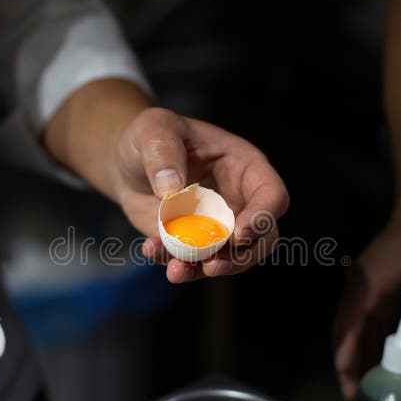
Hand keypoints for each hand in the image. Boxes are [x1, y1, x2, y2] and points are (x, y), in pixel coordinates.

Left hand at [111, 107, 289, 282]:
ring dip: (208, 269)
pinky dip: (176, 263)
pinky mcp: (195, 243)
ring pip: (232, 257)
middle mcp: (239, 200)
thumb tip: (170, 189)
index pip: (271, 195)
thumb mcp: (154, 129)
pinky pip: (194, 261)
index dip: (262, 217)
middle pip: (263, 237)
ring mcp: (219, 225)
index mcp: (244, 167)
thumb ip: (163, 152)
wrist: (129, 163)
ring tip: (176, 271)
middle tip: (213, 266)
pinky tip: (151, 250)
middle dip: (241, 257)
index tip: (238, 234)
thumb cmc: (151, 136)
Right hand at [332, 196, 400, 398]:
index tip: (347, 377)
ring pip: (353, 327)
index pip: (352, 320)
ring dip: (356, 355)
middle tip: (353, 395)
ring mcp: (364, 287)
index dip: (348, 350)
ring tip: (364, 388)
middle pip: (344, 328)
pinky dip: (369, 343)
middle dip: (346, 361)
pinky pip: (366, 321)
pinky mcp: (373, 289)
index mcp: (371, 279)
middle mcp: (360, 284)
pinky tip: (377, 364)